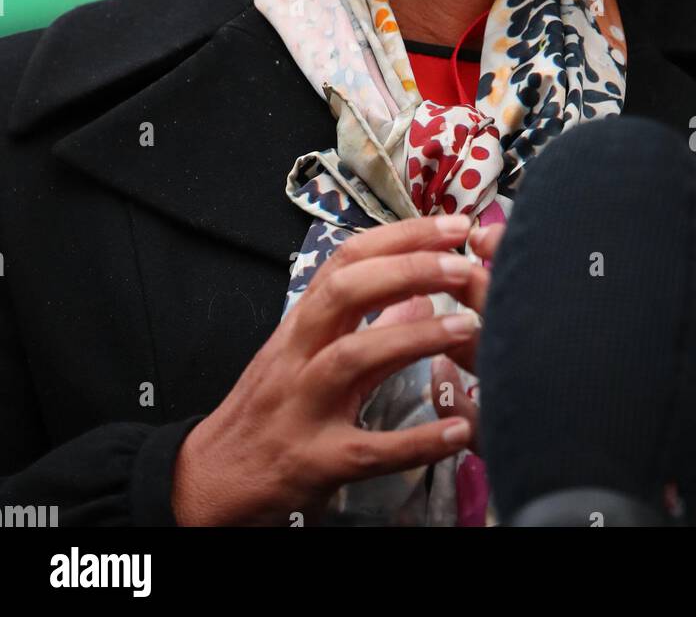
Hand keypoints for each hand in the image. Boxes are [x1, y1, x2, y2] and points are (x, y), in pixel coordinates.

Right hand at [171, 214, 490, 526]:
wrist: (212, 482)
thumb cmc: (265, 413)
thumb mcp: (306, 358)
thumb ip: (364, 327)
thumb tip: (421, 296)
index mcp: (300, 326)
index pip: (347, 261)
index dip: (400, 238)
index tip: (452, 227)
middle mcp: (297, 357)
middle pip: (346, 293)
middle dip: (407, 270)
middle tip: (462, 264)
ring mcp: (303, 408)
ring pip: (354, 357)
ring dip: (414, 337)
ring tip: (468, 328)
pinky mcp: (315, 463)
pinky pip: (371, 450)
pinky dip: (417, 442)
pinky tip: (459, 431)